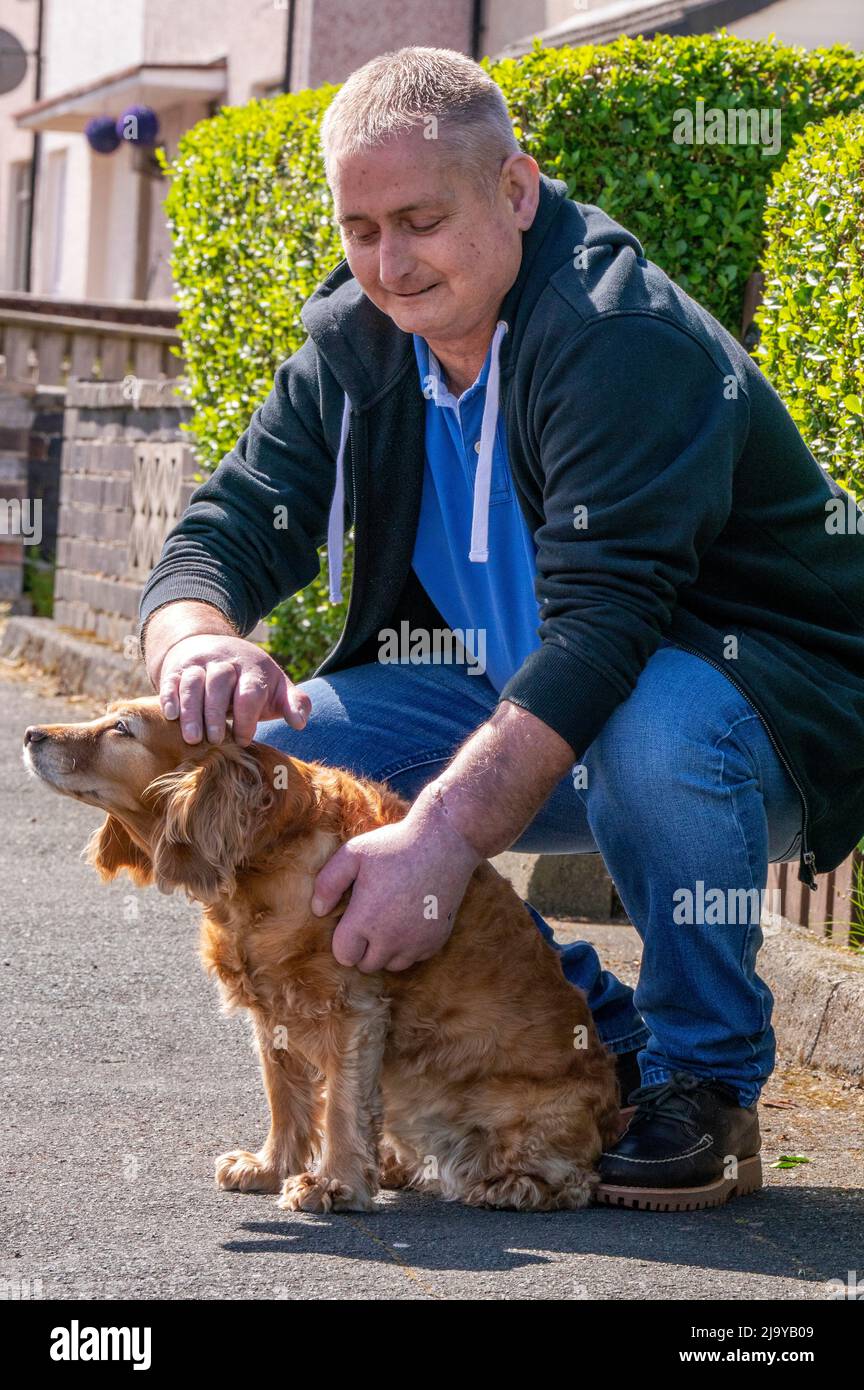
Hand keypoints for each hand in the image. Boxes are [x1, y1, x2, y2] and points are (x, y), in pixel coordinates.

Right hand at [157, 634, 310, 745]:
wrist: (212, 648)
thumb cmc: (250, 680)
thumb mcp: (276, 686)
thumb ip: (294, 703)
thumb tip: (301, 723)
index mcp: (253, 668)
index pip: (250, 691)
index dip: (247, 717)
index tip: (243, 740)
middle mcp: (225, 662)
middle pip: (219, 683)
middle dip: (216, 713)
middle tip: (215, 741)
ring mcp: (199, 663)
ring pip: (193, 682)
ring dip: (192, 710)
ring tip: (192, 738)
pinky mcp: (177, 669)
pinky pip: (171, 680)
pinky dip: (169, 697)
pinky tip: (170, 716)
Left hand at [310, 801, 481, 972]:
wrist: (444, 842)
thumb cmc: (395, 846)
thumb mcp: (354, 853)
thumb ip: (328, 883)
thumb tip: (318, 911)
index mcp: (366, 919)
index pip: (344, 955)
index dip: (343, 940)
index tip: (351, 921)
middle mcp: (391, 939)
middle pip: (367, 965)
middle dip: (363, 949)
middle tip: (369, 920)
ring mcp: (417, 942)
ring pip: (392, 965)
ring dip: (387, 951)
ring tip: (389, 922)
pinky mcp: (437, 941)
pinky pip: (416, 957)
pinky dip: (410, 946)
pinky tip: (410, 920)